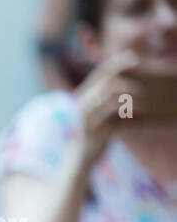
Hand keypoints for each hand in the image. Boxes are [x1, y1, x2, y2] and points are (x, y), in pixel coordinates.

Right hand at [75, 50, 143, 165]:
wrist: (78, 162)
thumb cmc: (93, 139)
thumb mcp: (99, 117)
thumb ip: (108, 102)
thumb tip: (133, 88)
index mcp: (83, 98)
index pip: (99, 74)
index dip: (117, 63)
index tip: (134, 59)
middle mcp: (81, 104)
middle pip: (106, 82)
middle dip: (128, 82)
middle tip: (143, 91)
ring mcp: (85, 116)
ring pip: (109, 95)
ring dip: (130, 96)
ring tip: (143, 103)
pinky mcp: (92, 129)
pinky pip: (112, 113)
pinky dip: (127, 110)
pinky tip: (138, 114)